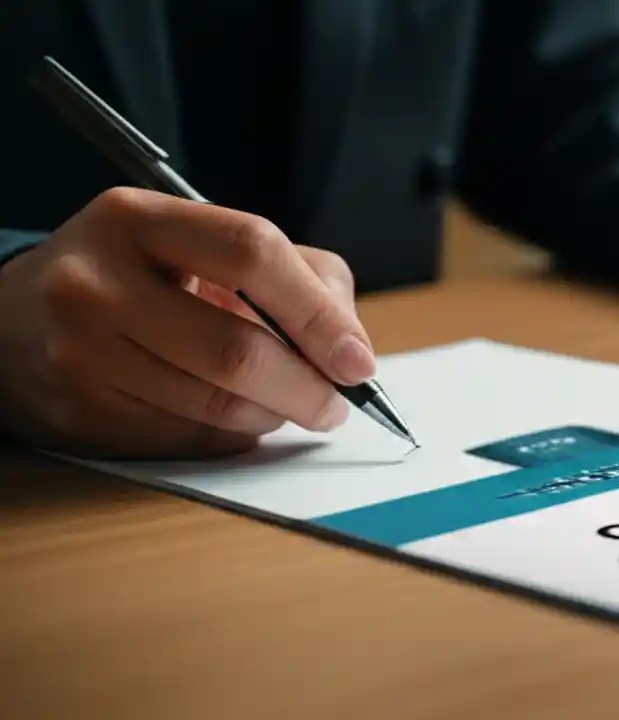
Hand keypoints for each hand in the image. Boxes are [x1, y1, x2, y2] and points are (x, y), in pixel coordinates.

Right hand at [0, 188, 375, 458]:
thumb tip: (352, 347)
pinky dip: (229, 435)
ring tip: (287, 404)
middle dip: (306, 388)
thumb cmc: (137, 276)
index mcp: (136, 219)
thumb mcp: (202, 243)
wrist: (13, 319)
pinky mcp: (76, 413)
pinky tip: (232, 416)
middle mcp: (95, 281)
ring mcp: (78, 351)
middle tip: (335, 404)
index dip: (317, 312)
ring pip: (215, 406)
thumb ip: (296, 274)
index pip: (250, 251)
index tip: (356, 360)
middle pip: (235, 349)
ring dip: (273, 415)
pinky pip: (184, 438)